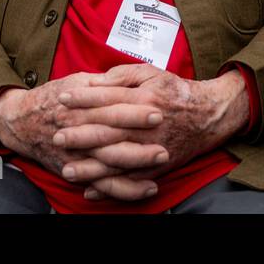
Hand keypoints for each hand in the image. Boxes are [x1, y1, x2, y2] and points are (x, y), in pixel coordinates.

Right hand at [0, 72, 165, 180]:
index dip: (135, 111)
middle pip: (112, 139)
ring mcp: (77, 155)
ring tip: (161, 164)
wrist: (22, 121)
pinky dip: (126, 189)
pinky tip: (148, 188)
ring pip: (109, 165)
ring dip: (137, 166)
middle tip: (165, 143)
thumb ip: (104, 82)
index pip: (111, 108)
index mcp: (81, 107)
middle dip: (140, 143)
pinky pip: (104, 184)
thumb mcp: (77, 81)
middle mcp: (78, 132)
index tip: (158, 110)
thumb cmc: (54, 98)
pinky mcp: (76, 171)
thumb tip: (128, 79)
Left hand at [53, 64, 249, 201]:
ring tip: (67, 169)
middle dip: (80, 135)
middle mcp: (146, 125)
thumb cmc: (175, 91)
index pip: (107, 98)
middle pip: (108, 131)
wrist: (207, 116)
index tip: (61, 99)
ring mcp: (151, 148)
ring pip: (116, 160)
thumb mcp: (151, 73)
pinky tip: (90, 191)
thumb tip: (99, 80)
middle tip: (57, 135)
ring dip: (90, 167)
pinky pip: (130, 181)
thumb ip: (124, 75)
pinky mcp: (156, 167)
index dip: (82, 98)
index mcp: (144, 99)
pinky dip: (110, 188)